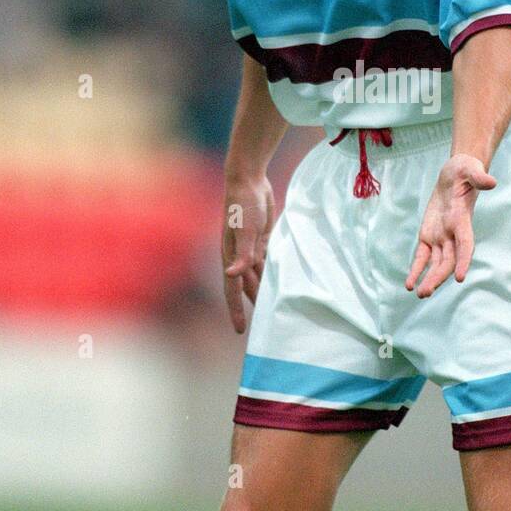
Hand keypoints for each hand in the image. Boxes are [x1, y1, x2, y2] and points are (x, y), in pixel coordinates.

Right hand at [222, 176, 275, 332]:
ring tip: (274, 309)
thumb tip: (233, 274)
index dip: (235, 309)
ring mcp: (250, 247)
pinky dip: (271, 273)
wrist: (248, 180)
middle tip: (262, 326)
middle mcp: (239, 255)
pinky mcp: (260, 239)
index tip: (240, 330)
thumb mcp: (245, 228)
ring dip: (263, 290)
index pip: (232, 289)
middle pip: (246, 287)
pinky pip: (266, 262)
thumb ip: (243, 252)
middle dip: (251, 305)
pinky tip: (281, 282)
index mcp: (230, 255)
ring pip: (257, 276)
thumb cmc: (242, 204)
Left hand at [405, 154, 496, 297]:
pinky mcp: (429, 235)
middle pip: (447, 260)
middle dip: (438, 277)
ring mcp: (441, 236)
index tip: (459, 277)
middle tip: (426, 292)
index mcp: (462, 220)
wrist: (457, 174)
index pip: (465, 244)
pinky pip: (422, 256)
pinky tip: (410, 284)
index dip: (463, 260)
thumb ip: (479, 177)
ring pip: (435, 263)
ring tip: (420, 294)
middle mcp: (453, 233)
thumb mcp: (471, 170)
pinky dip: (417, 269)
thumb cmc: (465, 171)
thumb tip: (491, 182)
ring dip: (429, 278)